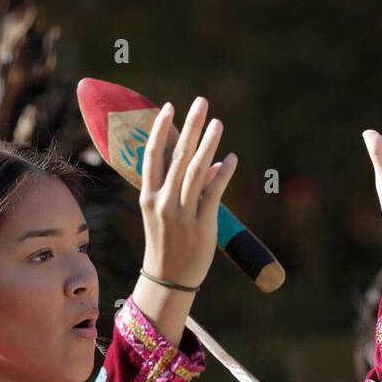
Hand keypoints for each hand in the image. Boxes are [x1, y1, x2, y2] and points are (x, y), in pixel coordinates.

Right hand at [139, 96, 237, 288]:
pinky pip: (215, 193)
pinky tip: (232, 158)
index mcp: (148, 196)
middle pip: (177, 155)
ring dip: (209, 144)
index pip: (153, 155)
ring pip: (197, 170)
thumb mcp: (163, 214)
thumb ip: (182, 188)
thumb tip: (213, 163)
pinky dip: (224, 174)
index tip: (169, 107)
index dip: (160, 129)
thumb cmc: (166, 244)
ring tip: (218, 123)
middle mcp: (163, 201)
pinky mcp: (202, 224)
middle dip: (190, 126)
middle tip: (201, 102)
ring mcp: (182, 213)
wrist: (168, 280)